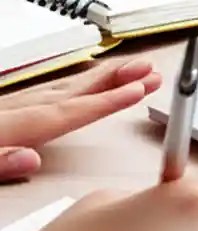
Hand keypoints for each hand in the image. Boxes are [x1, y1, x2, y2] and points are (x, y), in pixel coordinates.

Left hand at [0, 60, 161, 180]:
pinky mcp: (6, 109)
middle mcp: (17, 110)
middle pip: (75, 91)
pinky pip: (53, 91)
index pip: (69, 112)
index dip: (108, 101)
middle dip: (118, 78)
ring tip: (133, 69)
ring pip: (67, 87)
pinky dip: (78, 83)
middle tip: (150, 69)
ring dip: (104, 77)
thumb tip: (30, 160)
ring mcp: (12, 106)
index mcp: (10, 126)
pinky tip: (86, 83)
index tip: (139, 89)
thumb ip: (0, 161)